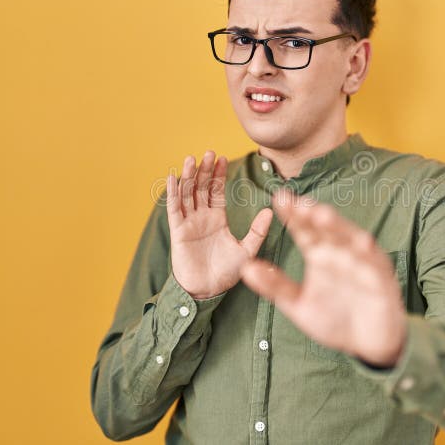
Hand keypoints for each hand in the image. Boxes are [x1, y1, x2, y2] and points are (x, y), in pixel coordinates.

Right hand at [166, 151, 272, 298]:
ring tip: (191, 159)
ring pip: (187, 194)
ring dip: (188, 177)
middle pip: (201, 188)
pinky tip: (173, 178)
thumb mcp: (247, 249)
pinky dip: (173, 193)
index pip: (216, 191)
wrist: (208, 291)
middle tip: (208, 152)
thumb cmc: (227, 273)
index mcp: (217, 219)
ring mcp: (189, 223)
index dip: (218, 175)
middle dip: (204, 170)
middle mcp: (201, 218)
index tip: (221, 158)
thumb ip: (258, 230)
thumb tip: (271, 210)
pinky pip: (174, 210)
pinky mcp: (178, 232)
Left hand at [240, 189, 407, 366]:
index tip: (277, 199)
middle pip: (325, 229)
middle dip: (312, 215)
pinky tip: (360, 244)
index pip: (304, 230)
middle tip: (297, 202)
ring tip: (322, 215)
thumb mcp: (298, 305)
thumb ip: (275, 286)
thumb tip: (245, 268)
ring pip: (350, 240)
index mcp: (319, 255)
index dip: (292, 215)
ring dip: (338, 228)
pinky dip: (368, 255)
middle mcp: (340, 253)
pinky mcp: (381, 279)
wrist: (368, 345)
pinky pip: (375, 264)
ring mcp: (362, 263)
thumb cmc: (335, 320)